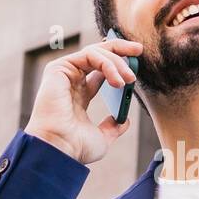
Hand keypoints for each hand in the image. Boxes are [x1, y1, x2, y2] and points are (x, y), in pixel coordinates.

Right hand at [23, 37, 142, 163]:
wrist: (59, 148)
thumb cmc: (75, 147)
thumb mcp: (102, 138)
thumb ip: (113, 127)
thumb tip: (124, 120)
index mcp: (78, 96)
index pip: (99, 71)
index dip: (117, 64)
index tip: (135, 66)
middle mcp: (70, 82)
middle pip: (97, 56)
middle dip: (120, 49)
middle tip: (139, 50)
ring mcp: (64, 74)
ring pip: (96, 53)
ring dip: (118, 62)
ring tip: (130, 79)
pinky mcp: (59, 68)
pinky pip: (89, 55)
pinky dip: (108, 64)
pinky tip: (118, 81)